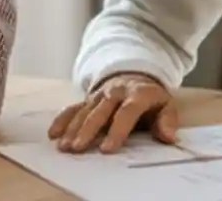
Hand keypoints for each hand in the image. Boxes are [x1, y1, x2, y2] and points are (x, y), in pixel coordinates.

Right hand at [47, 73, 177, 153]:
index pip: (126, 112)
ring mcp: (98, 95)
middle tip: (78, 148)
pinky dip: (62, 120)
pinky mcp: (88, 99)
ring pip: (83, 111)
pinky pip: (73, 108)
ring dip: (72, 128)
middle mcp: (114, 92)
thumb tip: (168, 137)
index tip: (107, 149)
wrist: (135, 73)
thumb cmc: (150, 98)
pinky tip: (53, 133)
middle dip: (87, 130)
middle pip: (99, 112)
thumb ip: (168, 121)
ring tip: (64, 146)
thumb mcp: (166, 105)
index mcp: (136, 94)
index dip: (116, 130)